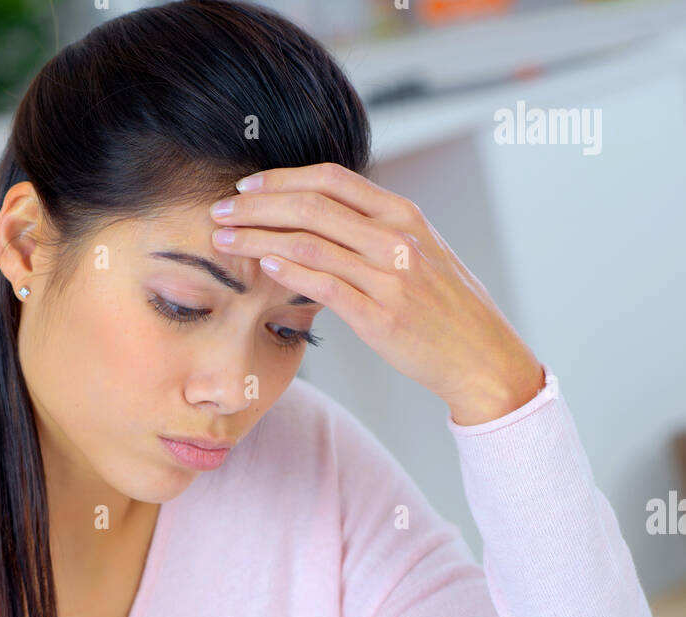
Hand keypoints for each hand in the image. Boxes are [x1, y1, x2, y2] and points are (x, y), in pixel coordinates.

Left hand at [210, 163, 544, 425]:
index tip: (246, 186)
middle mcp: (395, 237)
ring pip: (308, 243)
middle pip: (311, 206)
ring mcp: (389, 276)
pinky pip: (325, 285)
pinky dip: (288, 270)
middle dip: (256, 205)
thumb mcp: (421, 251)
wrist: (481, 354)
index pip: (332, 179)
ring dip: (257, 238)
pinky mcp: (380, 315)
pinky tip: (260, 265)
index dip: (281, 179)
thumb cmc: (447, 307)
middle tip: (219, 210)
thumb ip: (378, 230)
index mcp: (403, 214)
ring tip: (223, 239)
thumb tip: (328, 218)